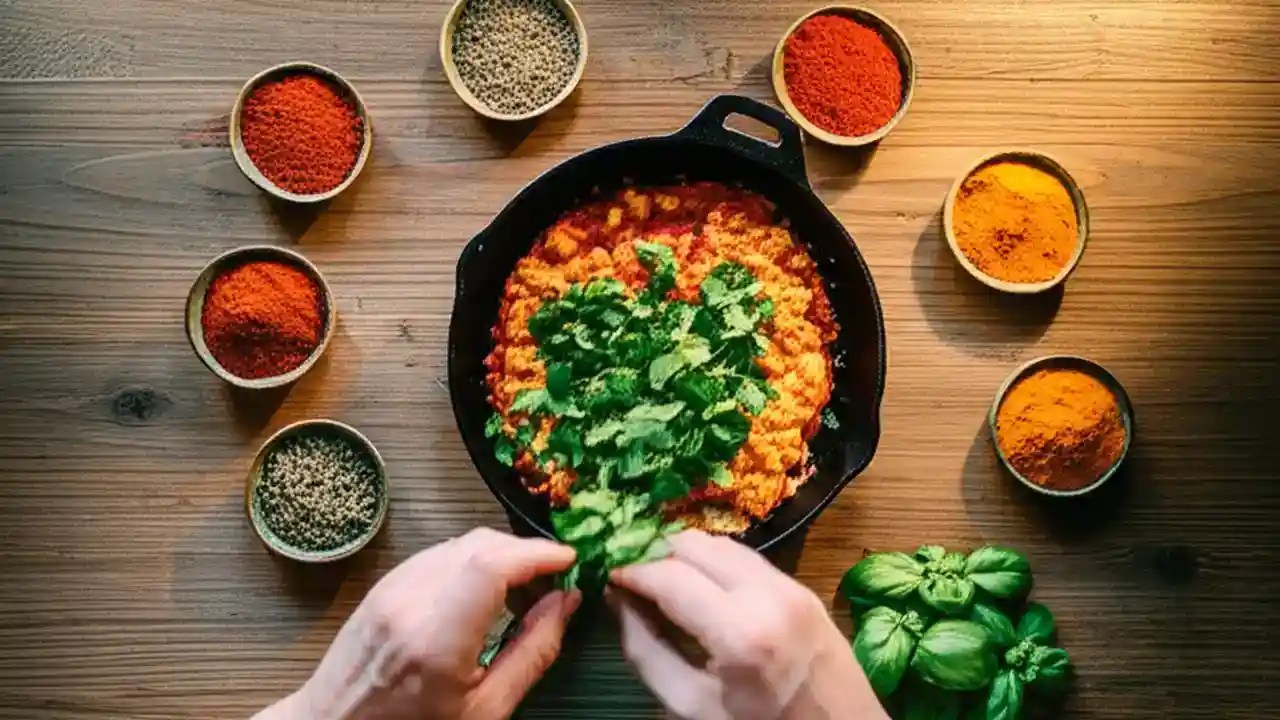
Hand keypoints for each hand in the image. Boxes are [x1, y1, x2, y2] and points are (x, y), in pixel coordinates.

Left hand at [255, 528, 579, 719]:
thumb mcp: (485, 710)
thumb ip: (532, 653)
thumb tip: (566, 602)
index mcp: (437, 640)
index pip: (491, 564)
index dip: (537, 552)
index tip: (569, 561)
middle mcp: (410, 602)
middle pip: (481, 544)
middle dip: (525, 552)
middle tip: (553, 580)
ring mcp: (391, 588)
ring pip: (460, 544)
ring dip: (499, 555)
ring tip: (523, 589)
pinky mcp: (383, 584)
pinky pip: (438, 554)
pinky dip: (471, 562)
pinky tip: (485, 592)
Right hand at [609, 531, 887, 719]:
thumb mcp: (693, 707)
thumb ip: (647, 651)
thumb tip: (617, 602)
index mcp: (740, 633)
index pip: (667, 575)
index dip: (629, 571)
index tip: (605, 577)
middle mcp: (768, 594)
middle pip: (692, 544)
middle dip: (654, 555)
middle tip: (630, 578)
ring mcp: (790, 585)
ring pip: (719, 543)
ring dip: (683, 554)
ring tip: (660, 581)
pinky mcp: (801, 586)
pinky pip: (745, 558)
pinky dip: (713, 563)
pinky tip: (698, 587)